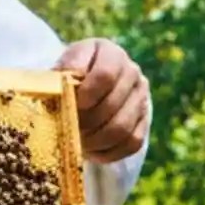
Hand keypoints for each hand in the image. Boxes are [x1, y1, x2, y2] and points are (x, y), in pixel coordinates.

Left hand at [54, 38, 149, 163]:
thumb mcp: (60, 69)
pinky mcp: (144, 120)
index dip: (86, 94)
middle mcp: (131, 72)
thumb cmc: (67, 75)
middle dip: (86, 122)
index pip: (105, 75)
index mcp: (110, 53)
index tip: (70, 104)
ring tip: (76, 143)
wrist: (86, 84)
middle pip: (112, 105)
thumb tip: (61, 93)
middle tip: (68, 130)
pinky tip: (90, 151)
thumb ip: (60, 78)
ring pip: (122, 128)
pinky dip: (108, 152)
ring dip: (95, 140)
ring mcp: (141, 97)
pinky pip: (131, 143)